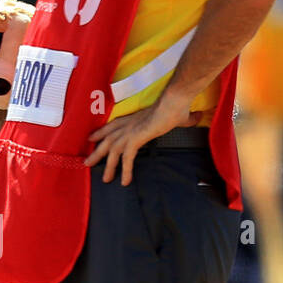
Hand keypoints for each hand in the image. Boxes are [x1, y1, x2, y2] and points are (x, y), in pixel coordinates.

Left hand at [86, 96, 201, 184]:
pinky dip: (125, 170)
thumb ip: (182, 118)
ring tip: (106, 179)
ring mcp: (130, 131)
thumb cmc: (175, 105)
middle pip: (107, 140)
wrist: (174, 101)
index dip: (101, 132)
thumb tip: (195, 117)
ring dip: (109, 166)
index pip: (112, 126)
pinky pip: (127, 158)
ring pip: (113, 151)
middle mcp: (127, 124)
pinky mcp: (136, 138)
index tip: (92, 138)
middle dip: (97, 153)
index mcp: (132, 118)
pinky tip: (124, 181)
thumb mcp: (175, 114)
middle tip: (87, 163)